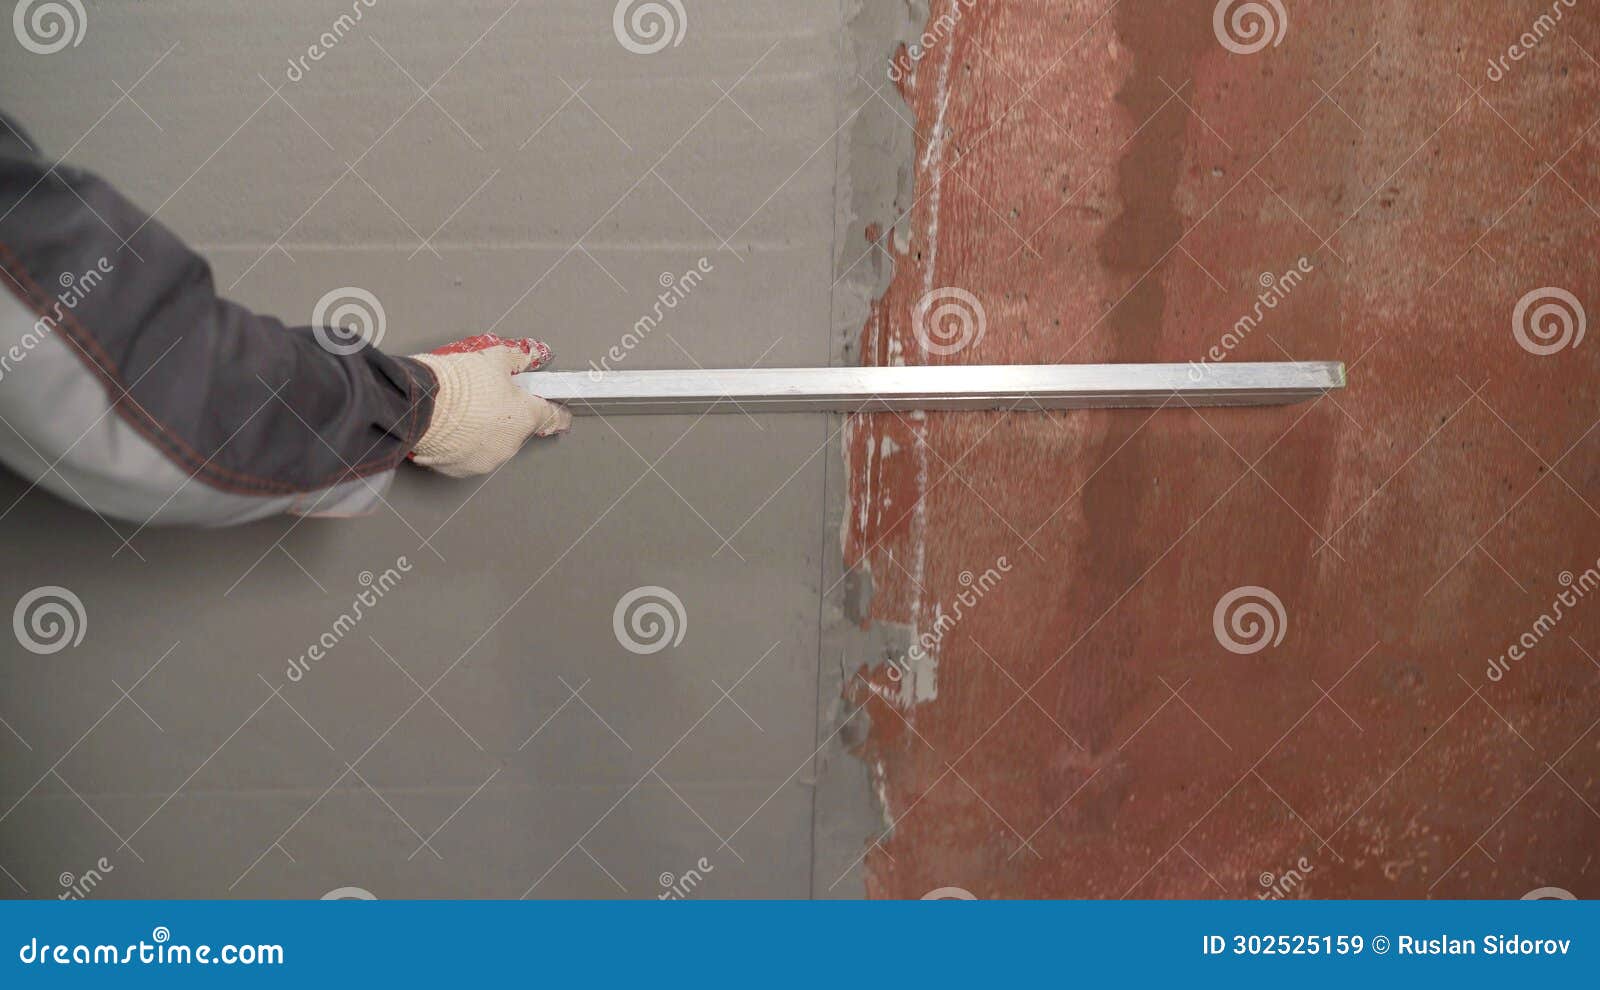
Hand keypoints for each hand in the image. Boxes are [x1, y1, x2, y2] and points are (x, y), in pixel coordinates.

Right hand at [409, 334, 570, 477]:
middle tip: (487, 398)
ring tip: (464, 411)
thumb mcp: (492, 358)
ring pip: (494, 442)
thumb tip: (531, 354)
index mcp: (524, 416)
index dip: (558, 415)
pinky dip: (464, 443)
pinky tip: (452, 427)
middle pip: (518, 427)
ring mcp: (487, 459)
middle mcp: (510, 443)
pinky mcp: (462, 469)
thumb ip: (517, 357)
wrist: (418, 404)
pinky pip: (469, 455)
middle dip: (507, 414)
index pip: (553, 418)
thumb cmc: (455, 382)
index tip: (562, 416)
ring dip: (485, 430)